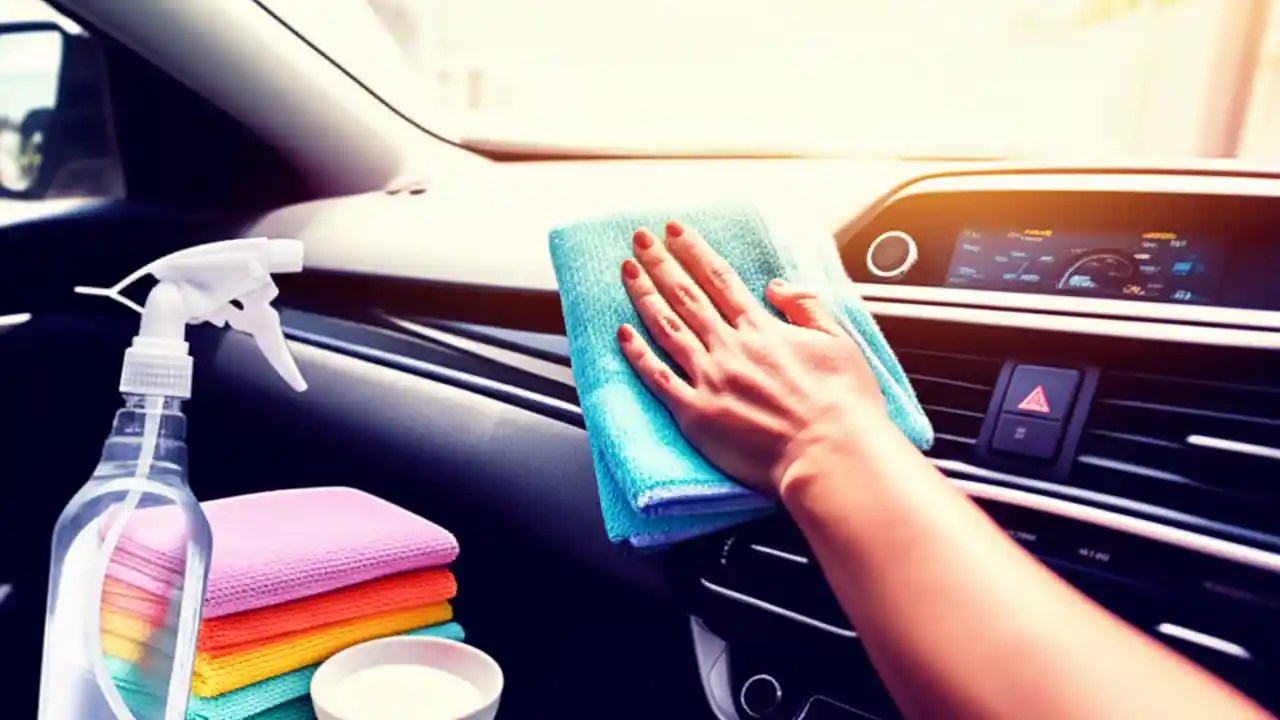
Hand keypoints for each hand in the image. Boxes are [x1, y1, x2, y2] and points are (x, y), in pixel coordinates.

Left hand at [617, 220, 889, 493]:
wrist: (832, 455)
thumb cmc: (843, 405)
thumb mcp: (838, 340)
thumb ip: (806, 306)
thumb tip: (775, 285)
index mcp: (762, 329)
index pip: (719, 279)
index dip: (693, 251)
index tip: (673, 231)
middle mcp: (730, 348)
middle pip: (685, 295)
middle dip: (659, 263)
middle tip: (638, 240)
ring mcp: (710, 379)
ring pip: (667, 328)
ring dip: (643, 296)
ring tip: (627, 271)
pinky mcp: (697, 414)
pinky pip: (658, 378)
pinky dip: (637, 354)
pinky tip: (622, 334)